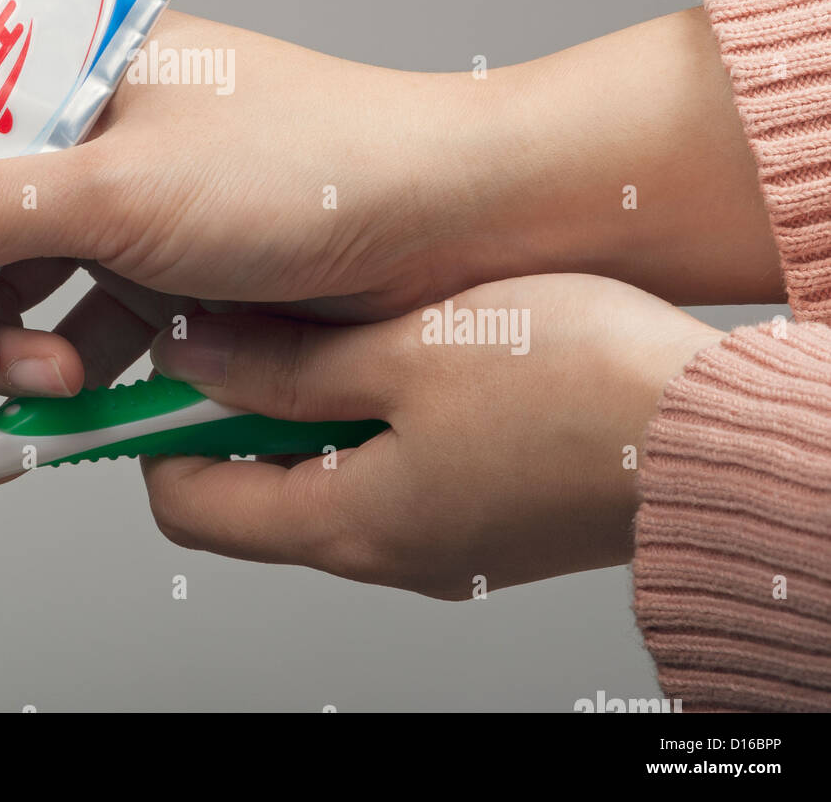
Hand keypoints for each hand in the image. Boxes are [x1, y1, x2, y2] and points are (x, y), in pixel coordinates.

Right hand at [0, 8, 777, 395]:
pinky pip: (61, 307)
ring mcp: (111, 186)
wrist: (448, 221)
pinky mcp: (148, 253)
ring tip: (31, 373)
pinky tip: (78, 379)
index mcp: (58, 51)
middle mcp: (76, 112)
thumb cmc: (312, 161)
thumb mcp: (120, 188)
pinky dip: (54, 352)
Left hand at [136, 274, 719, 596]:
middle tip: (240, 312)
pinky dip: (362, 406)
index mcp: (346, 522)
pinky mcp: (474, 505)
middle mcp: (381, 546)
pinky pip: (384, 461)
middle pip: (247, 485)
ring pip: (318, 464)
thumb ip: (285, 366)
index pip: (185, 501)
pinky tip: (392, 340)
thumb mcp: (405, 354)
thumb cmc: (574, 391)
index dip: (149, 428)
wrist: (708, 436)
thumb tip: (185, 358)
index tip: (150, 358)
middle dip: (227, 402)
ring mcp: (432, 531)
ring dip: (300, 395)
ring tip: (323, 311)